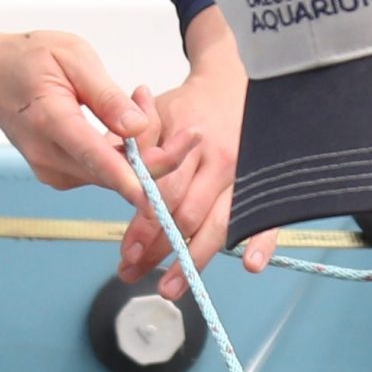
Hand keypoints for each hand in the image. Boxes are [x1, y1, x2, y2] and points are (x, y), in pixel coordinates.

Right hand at [0, 8, 145, 197]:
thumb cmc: (26, 60)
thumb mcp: (72, 57)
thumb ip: (106, 95)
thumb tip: (139, 127)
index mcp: (51, 122)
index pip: (96, 160)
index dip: (129, 181)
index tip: (155, 200)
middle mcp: (50, 157)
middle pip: (115, 173)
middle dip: (155, 152)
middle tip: (177, 121)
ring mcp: (53, 172)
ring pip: (114, 175)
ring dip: (140, 148)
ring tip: (138, 97)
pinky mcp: (61, 176)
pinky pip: (104, 172)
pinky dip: (124, 153)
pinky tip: (124, 121)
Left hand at [119, 7, 277, 296]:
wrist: (236, 83)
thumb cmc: (191, 105)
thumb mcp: (157, 112)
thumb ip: (134, 144)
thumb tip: (106, 164)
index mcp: (192, 144)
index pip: (165, 194)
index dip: (144, 226)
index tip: (126, 253)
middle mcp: (221, 162)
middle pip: (189, 217)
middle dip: (160, 251)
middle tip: (134, 274)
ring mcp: (246, 176)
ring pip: (221, 225)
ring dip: (195, 261)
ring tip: (170, 288)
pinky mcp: (263, 186)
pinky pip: (266, 219)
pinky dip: (260, 242)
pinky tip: (250, 264)